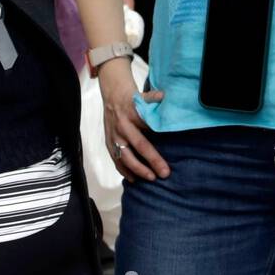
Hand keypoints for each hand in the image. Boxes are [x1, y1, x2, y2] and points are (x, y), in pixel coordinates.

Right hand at [98, 58, 167, 181]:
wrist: (112, 96)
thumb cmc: (132, 99)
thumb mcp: (144, 95)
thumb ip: (154, 98)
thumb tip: (165, 97)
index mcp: (132, 114)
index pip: (146, 134)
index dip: (156, 151)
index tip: (166, 162)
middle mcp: (122, 127)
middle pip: (138, 147)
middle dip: (151, 162)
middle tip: (163, 174)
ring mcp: (113, 136)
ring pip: (124, 157)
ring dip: (137, 170)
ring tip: (150, 179)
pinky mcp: (108, 143)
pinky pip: (115, 159)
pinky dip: (123, 170)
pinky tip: (133, 179)